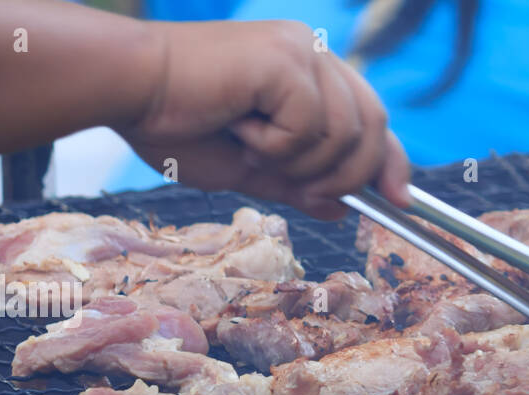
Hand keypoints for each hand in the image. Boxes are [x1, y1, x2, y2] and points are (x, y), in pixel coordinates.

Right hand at [121, 19, 410, 219]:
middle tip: (289, 179)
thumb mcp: (252, 169)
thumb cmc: (178, 125)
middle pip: (372, 129)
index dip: (392, 162)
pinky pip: (309, 128)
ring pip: (343, 134)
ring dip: (297, 162)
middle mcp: (313, 53)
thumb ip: (299, 185)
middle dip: (343, 175)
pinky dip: (274, 145)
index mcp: (310, 72)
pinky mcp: (285, 59)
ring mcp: (302, 51)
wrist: (128, 92)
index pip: (373, 118)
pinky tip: (238, 125)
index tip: (399, 202)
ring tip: (249, 144)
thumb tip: (345, 209)